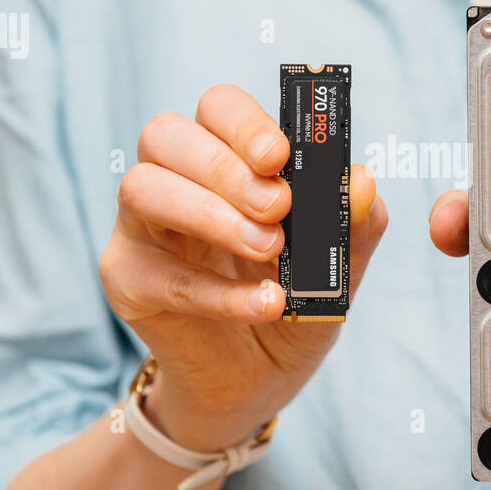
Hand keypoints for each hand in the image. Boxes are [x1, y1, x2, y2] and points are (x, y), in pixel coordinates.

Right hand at [99, 85, 387, 451]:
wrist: (259, 382)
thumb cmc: (295, 303)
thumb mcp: (339, 268)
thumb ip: (353, 225)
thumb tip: (363, 180)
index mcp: (224, 158)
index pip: (216, 108)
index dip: (245, 123)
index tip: (281, 155)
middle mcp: (172, 180)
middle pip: (165, 135)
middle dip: (225, 166)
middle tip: (277, 207)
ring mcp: (140, 228)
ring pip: (142, 188)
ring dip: (210, 214)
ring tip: (268, 250)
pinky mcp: (128, 282)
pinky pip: (163, 275)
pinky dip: (220, 291)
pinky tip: (267, 304)